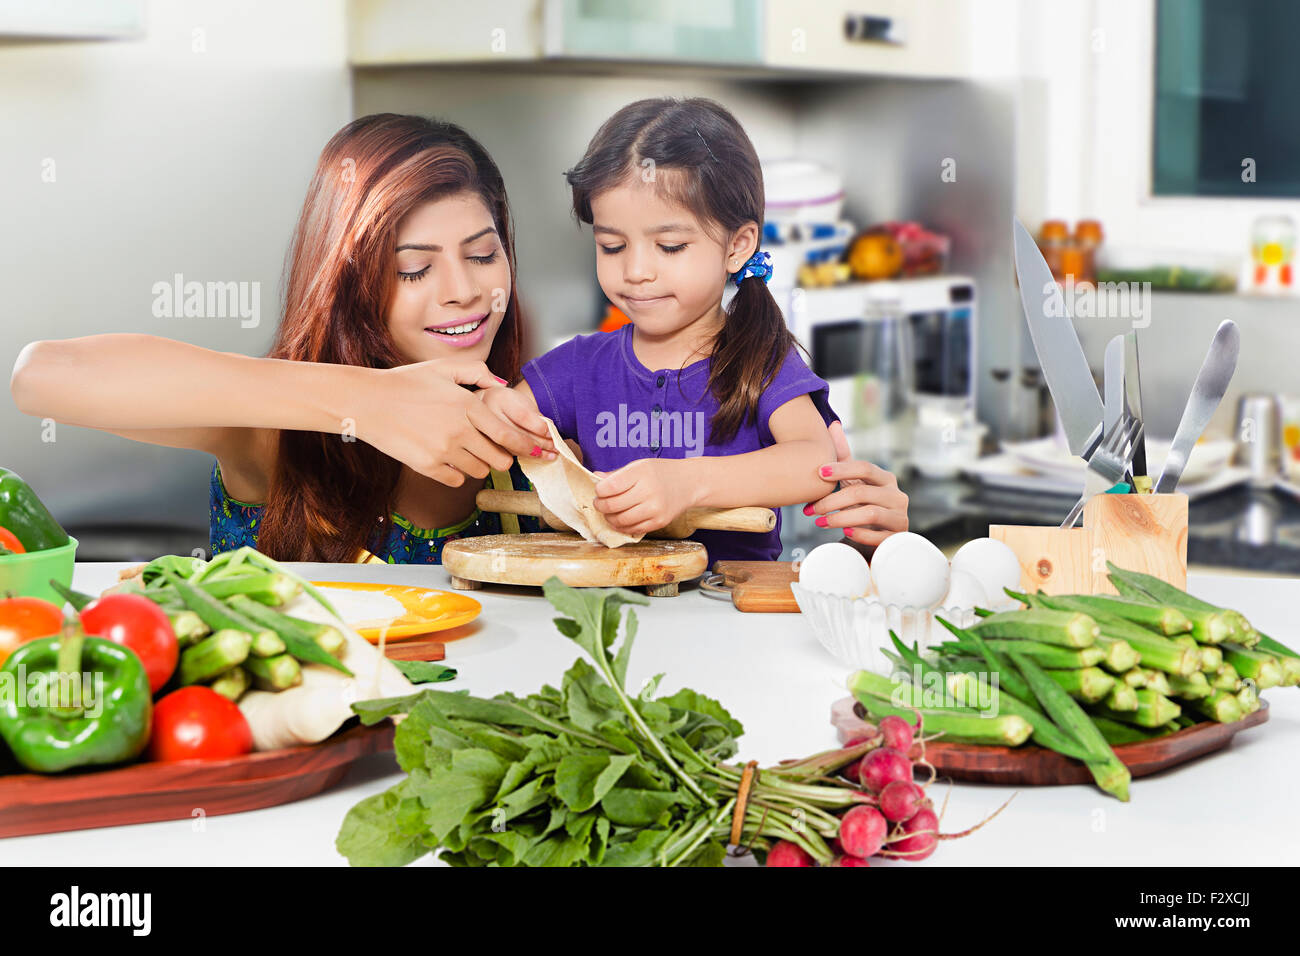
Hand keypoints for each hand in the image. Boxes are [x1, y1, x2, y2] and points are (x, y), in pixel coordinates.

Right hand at [355, 358, 554, 485]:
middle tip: (497, 453)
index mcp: (468, 405)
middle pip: (500, 457)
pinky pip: (456, 480)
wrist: (368, 402)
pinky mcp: (428, 466)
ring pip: (480, 471)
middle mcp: (460, 430)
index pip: (508, 434)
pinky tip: (447, 461)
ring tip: (467, 453)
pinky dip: (456, 474)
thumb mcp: (442, 369)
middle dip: (503, 457)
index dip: (526, 445)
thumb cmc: (405, 383)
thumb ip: (477, 373)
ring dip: (479, 465)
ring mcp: (444, 450)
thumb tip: (503, 384)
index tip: (536, 450)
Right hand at [477, 385, 558, 460]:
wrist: (486, 406)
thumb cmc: (509, 403)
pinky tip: (538, 455)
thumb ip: (535, 416)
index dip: (539, 427)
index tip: (552, 434)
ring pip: (510, 447)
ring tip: (551, 454)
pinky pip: (505, 454)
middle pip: (515, 434)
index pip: (521, 415)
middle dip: (539, 443)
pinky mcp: (482, 445)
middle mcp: (486, 414)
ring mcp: (481, 431)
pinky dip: (525, 456)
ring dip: (533, 453)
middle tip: (555, 447)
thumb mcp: (522, 401)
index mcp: (499, 397)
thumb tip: (550, 435)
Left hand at [592, 458, 696, 537]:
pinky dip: (622, 527)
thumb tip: (596, 477)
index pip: (610, 486)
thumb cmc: (660, 473)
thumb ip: (617, 474)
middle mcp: (649, 491)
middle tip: (600, 503)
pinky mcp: (659, 522)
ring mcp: (655, 509)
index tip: (600, 490)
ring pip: (620, 520)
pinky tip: (621, 519)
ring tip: (609, 512)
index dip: (599, 491)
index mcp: (641, 472)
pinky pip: (632, 529)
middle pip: (612, 505)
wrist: (689, 483)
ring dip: (609, 518)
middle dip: (600, 505)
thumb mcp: (639, 466)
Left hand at [802, 421, 907, 546]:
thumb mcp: (853, 481)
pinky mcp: (896, 538)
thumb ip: (844, 456)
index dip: (842, 469)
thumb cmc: (862, 505)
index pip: (865, 468)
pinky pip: (878, 536)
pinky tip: (843, 532)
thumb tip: (833, 425)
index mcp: (886, 479)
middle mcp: (897, 496)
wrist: (877, 537)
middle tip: (811, 509)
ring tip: (820, 522)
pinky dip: (859, 533)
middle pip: (863, 492)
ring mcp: (899, 517)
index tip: (819, 472)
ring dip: (840, 517)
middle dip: (832, 500)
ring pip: (870, 513)